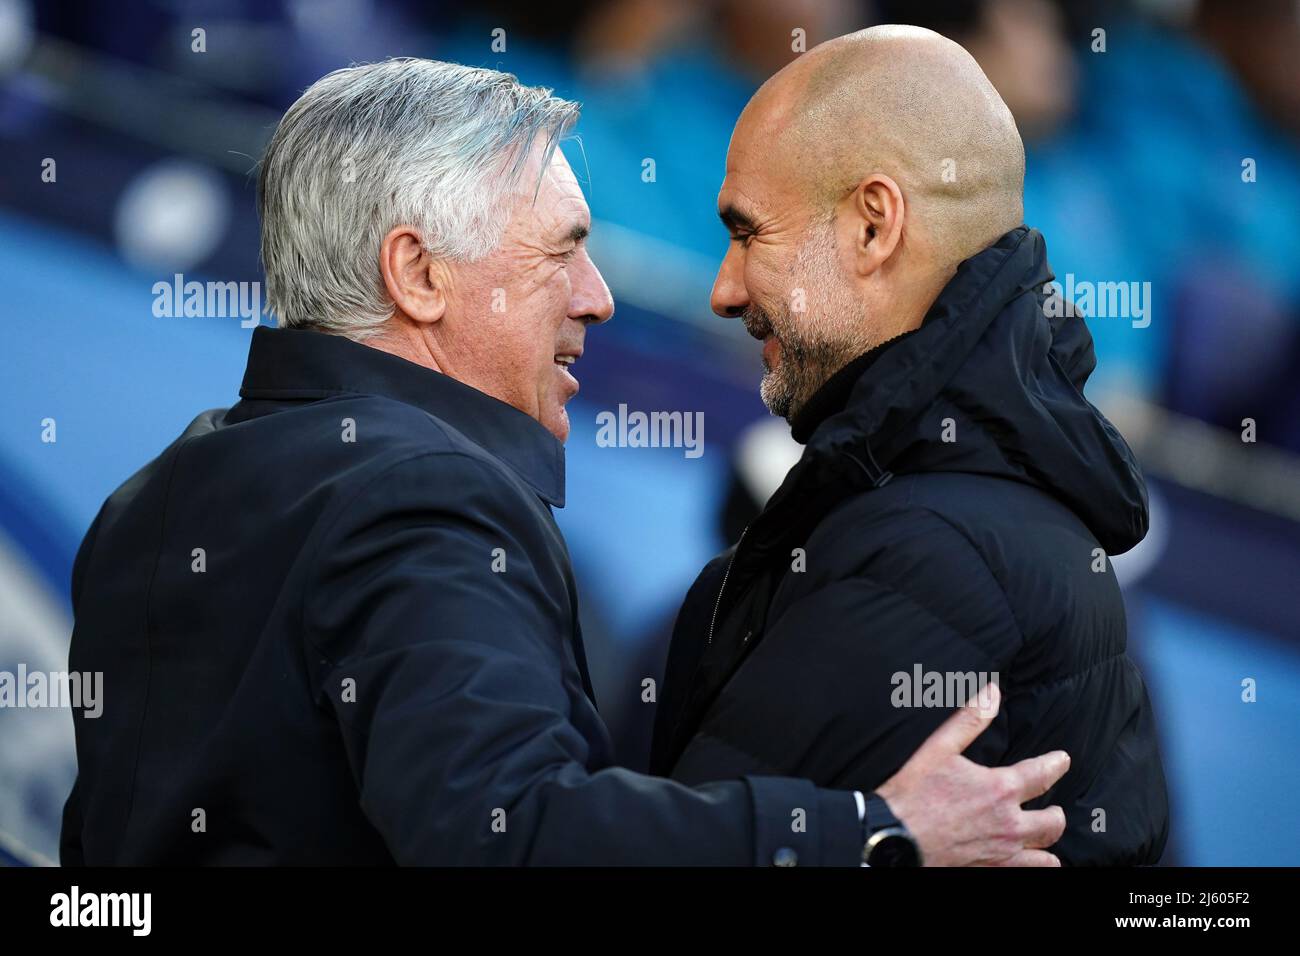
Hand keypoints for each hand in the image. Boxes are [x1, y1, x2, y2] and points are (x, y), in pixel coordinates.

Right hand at [875, 682, 1068, 865]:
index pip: (1042, 774)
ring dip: (1048, 843)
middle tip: (1053, 805)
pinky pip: (1025, 872)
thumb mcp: (938, 747)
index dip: (1056, 764)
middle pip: (1052, 822)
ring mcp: (1000, 852)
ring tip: (1044, 836)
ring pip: (1045, 854)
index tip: (1063, 760)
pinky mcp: (987, 869)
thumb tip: (993, 692)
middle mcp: (1008, 824)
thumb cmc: (911, 792)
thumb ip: (970, 720)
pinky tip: (1027, 860)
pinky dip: (1033, 866)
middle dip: (1056, 811)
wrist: (892, 837)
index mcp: (1000, 789)